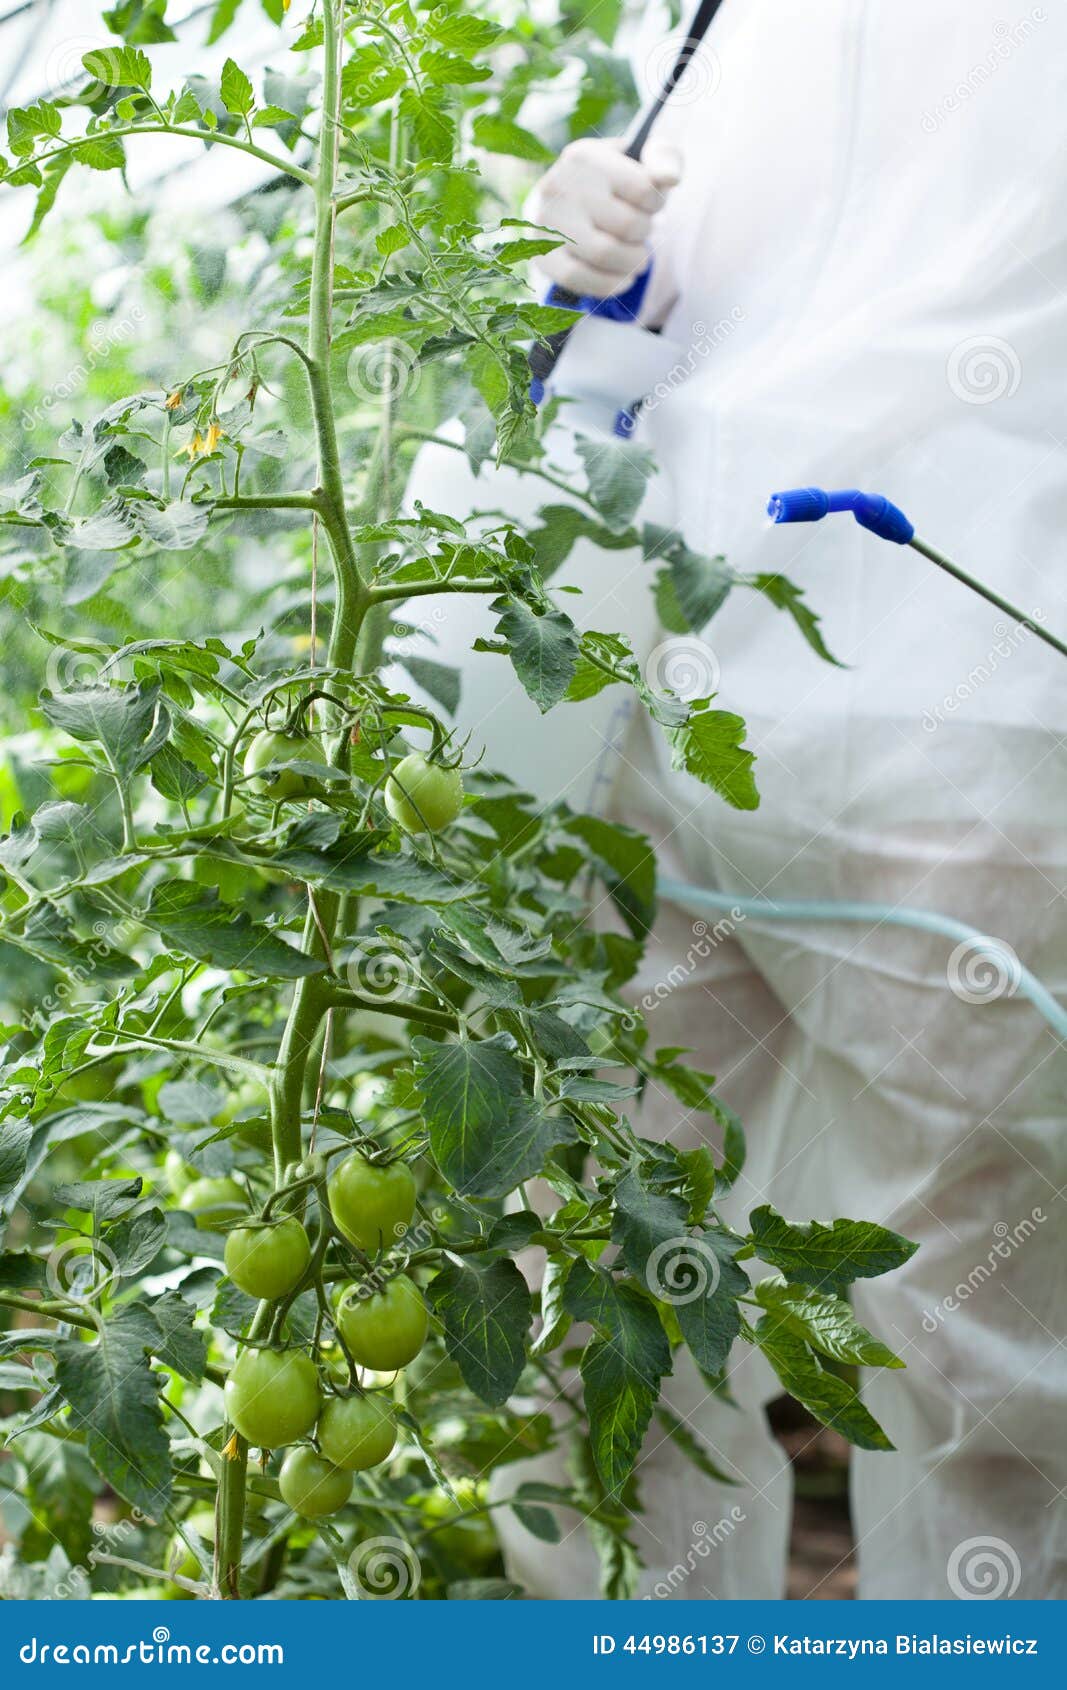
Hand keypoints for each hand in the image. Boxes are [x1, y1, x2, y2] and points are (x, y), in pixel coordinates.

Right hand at [531, 137, 681, 298]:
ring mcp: (547, 224)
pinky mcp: (542, 255)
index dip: (657, 203)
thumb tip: (672, 179)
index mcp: (585, 157)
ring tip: (638, 258)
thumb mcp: (638, 157)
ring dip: (633, 262)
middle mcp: (560, 187)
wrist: (563, 202)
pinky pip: (580, 279)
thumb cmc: (611, 180)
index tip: (652, 204)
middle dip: (644, 233)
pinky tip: (624, 279)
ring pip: (604, 255)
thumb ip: (663, 158)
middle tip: (642, 232)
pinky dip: (610, 285)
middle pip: (627, 225)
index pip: (642, 188)